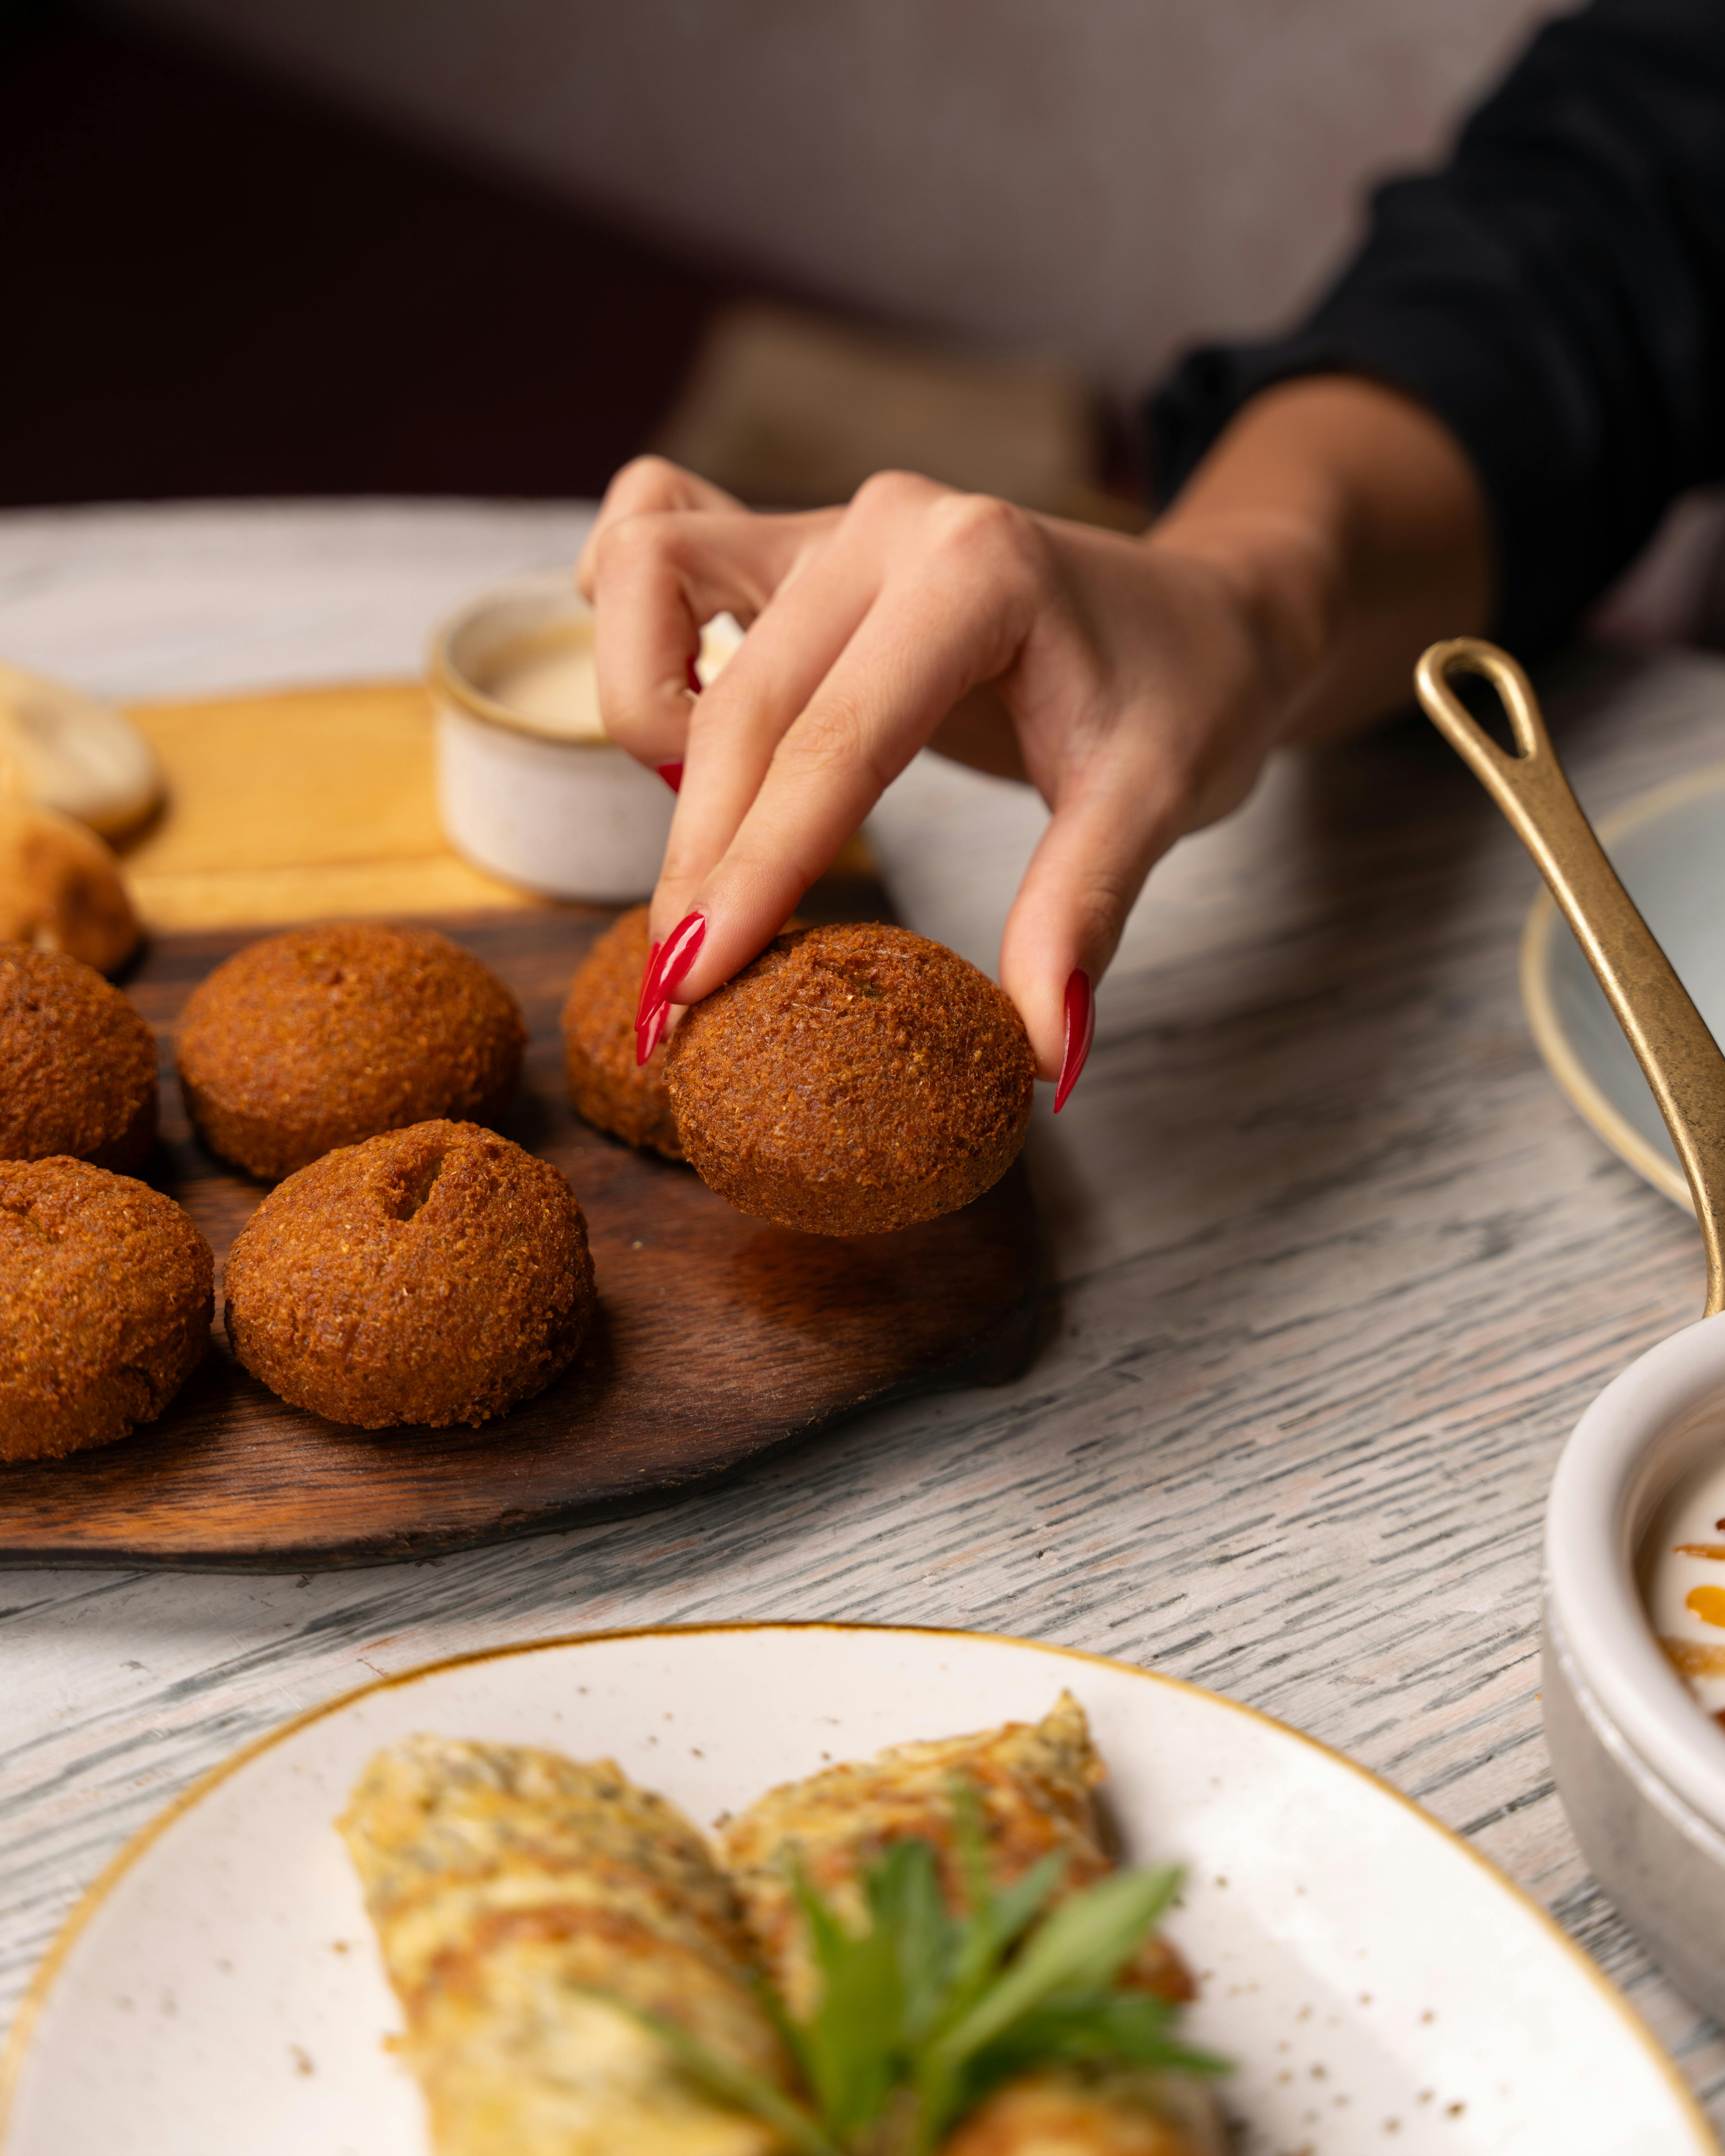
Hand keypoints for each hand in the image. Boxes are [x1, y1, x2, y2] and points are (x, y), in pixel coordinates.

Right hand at [577, 380, 1486, 1096]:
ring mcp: (832, 520)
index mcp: (979, 570)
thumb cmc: (1186, 697)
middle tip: (678, 990)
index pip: (834, 743)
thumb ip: (1081, 917)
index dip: (756, 871)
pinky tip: (667, 713)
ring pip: (656, 586)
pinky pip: (658, 526)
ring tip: (699, 839)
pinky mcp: (799, 537)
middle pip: (740, 699)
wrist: (1205, 619)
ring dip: (643, 712)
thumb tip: (1045, 1053)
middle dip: (699, 853)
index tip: (694, 985)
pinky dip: (634, 614)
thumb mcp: (1159, 804)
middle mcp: (888, 524)